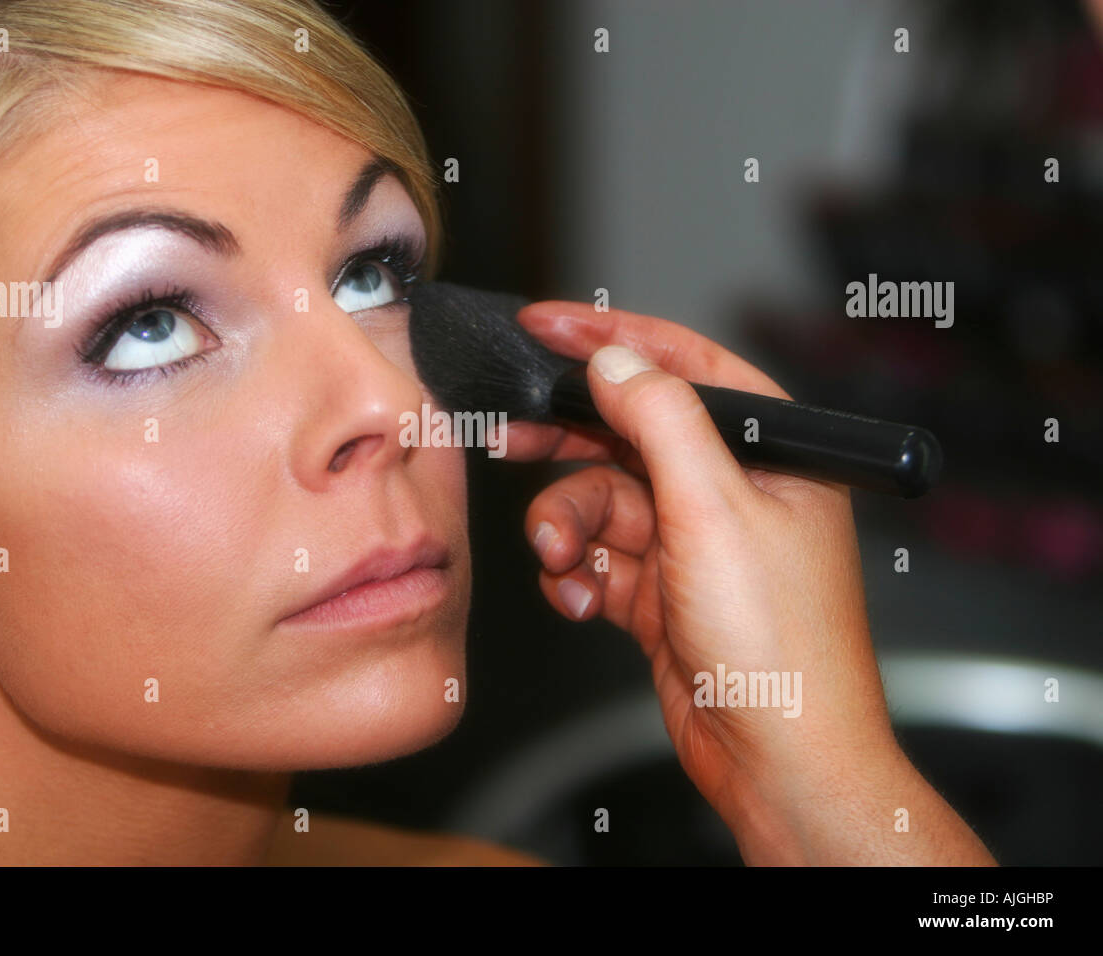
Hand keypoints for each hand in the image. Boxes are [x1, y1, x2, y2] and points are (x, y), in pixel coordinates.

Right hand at [503, 300, 994, 864]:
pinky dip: (578, 575)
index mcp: (768, 451)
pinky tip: (582, 601)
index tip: (545, 325)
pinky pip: (597, 558)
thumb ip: (661, 421)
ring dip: (567, 527)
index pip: (683, 365)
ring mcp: (693, 543)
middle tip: (509, 435)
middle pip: (627, 434)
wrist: (777, 761)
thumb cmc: (780, 648)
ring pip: (600, 501)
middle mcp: (731, 490)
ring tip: (560, 559)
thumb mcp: (714, 512)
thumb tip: (615, 360)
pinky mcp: (661, 591)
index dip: (611, 338)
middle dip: (565, 440)